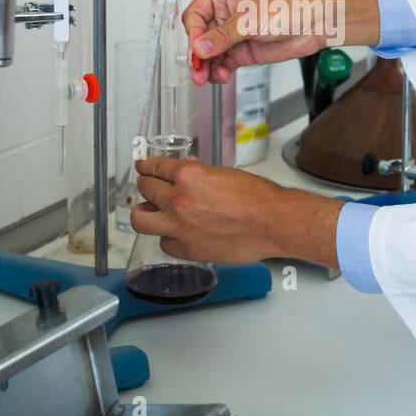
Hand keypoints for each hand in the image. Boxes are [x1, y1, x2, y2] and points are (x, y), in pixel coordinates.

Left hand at [132, 156, 343, 266]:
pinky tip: (175, 233)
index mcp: (189, 176)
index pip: (155, 168)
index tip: (143, 167)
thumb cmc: (258, 198)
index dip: (146, 166)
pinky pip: (164, 243)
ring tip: (150, 212)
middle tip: (149, 186)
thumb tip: (186, 168)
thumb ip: (199, 172)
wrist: (273, 222)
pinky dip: (168, 237)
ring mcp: (181, 228)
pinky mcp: (189, 250)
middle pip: (145, 190)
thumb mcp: (224, 174)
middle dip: (146, 186)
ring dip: (144, 213)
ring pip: (141, 220)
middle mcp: (179, 201)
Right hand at [181, 0, 326, 84]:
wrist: (315, 22)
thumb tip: (200, 47)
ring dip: (208, 67)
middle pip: (199, 38)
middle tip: (199, 72)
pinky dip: (219, 71)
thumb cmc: (290, 6)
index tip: (198, 51)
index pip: (194, 16)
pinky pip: (222, 63)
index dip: (194, 35)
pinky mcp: (241, 50)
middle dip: (198, 56)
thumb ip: (224, 36)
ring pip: (209, 54)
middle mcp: (224, 14)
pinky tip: (221, 76)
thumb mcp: (251, 19)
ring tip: (209, 78)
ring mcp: (232, 34)